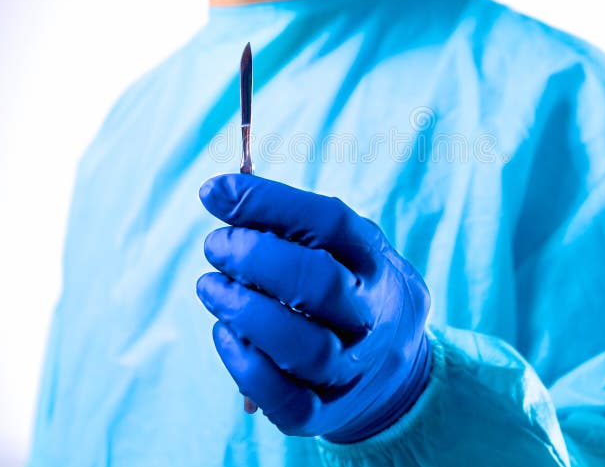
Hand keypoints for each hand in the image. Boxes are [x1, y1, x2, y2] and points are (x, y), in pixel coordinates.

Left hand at [196, 173, 431, 442]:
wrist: (395, 366)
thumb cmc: (349, 288)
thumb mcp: (340, 247)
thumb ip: (288, 221)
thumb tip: (218, 193)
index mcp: (376, 261)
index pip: (330, 223)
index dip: (269, 203)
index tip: (214, 192)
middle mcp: (373, 314)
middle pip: (317, 283)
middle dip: (253, 258)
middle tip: (215, 245)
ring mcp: (355, 368)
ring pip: (301, 346)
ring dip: (242, 310)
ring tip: (209, 286)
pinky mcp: (330, 411)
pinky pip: (287, 401)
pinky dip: (244, 366)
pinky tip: (223, 333)